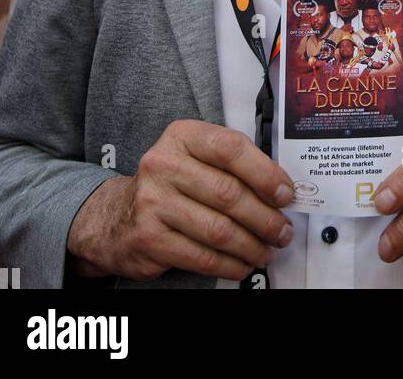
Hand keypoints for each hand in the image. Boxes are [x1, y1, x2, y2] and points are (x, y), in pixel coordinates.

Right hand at [67, 119, 295, 281]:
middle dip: (265, 217)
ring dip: (251, 245)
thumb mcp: (195, 159)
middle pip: (228, 194)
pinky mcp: (149, 238)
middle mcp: (163, 164)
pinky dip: (229, 265)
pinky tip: (242, 264)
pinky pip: (201, 256)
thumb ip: (232, 166)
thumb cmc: (170, 185)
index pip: (231, 148)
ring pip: (218, 229)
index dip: (265, 173)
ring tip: (267, 250)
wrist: (116, 216)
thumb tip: (280, 189)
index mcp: (182, 136)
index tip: (286, 194)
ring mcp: (153, 202)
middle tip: (283, 231)